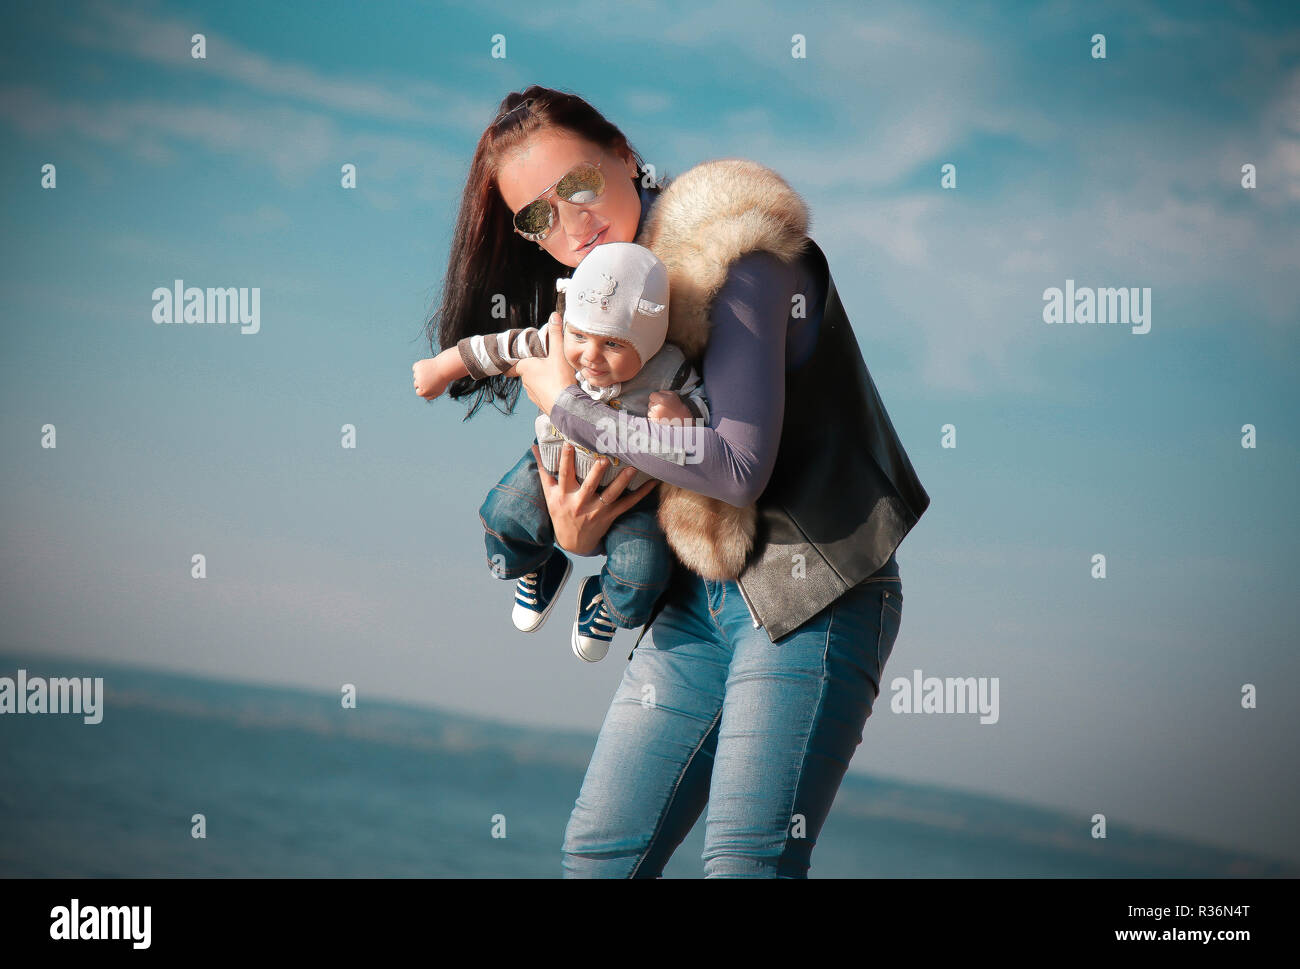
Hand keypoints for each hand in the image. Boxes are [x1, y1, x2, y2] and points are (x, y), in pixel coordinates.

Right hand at [412, 356, 452, 399]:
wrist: (446, 368)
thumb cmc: (443, 381)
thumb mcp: (438, 391)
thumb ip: (430, 396)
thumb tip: (424, 397)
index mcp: (423, 392)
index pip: (418, 392)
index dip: (424, 388)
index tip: (430, 385)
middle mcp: (419, 384)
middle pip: (416, 384)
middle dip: (422, 381)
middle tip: (432, 378)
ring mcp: (417, 374)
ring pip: (416, 375)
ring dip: (421, 374)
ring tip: (431, 372)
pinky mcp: (417, 366)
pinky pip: (415, 368)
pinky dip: (420, 367)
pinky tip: (427, 367)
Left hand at [515, 313, 572, 415]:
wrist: (565, 406)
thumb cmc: (559, 379)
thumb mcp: (558, 353)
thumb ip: (555, 335)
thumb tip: (553, 316)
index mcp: (526, 368)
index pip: (513, 365)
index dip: (512, 363)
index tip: (510, 363)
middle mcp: (525, 381)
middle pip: (527, 371)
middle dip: (534, 367)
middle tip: (545, 362)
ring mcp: (532, 394)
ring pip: (534, 383)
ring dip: (541, 379)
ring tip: (553, 375)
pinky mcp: (540, 403)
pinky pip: (541, 393)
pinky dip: (547, 390)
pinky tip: (557, 388)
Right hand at [532, 441, 658, 555]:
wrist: (572, 543)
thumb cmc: (560, 512)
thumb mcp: (548, 494)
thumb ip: (543, 470)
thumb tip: (533, 447)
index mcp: (563, 495)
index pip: (564, 475)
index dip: (565, 460)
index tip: (569, 444)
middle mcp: (579, 503)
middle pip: (588, 486)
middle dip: (596, 473)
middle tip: (604, 459)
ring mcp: (596, 511)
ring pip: (611, 495)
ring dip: (622, 482)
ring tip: (632, 468)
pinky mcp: (609, 516)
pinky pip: (627, 504)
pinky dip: (640, 494)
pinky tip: (652, 483)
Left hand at [647, 390, 692, 423]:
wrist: (680, 417)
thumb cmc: (677, 405)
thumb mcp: (672, 394)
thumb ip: (663, 392)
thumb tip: (657, 393)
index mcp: (662, 400)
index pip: (651, 395)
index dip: (656, 396)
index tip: (660, 399)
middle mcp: (658, 407)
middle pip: (650, 402)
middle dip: (655, 403)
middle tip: (663, 405)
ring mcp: (656, 414)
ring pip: (650, 409)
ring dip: (654, 409)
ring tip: (662, 410)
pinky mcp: (655, 420)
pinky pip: (650, 415)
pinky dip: (654, 414)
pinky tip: (661, 414)